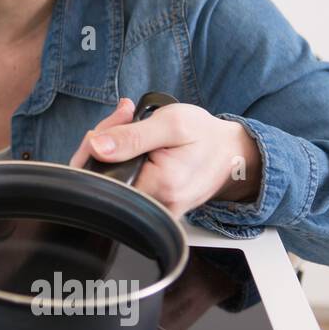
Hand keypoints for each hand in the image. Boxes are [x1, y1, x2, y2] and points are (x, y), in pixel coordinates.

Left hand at [68, 97, 260, 217]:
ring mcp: (154, 211)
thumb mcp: (171, 123)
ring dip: (112, 152)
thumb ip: (132, 136)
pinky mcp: (153, 209)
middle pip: (101, 178)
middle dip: (103, 143)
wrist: (233, 155)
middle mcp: (156, 206)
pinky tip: (133, 145)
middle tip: (125, 118)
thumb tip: (95, 147)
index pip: (100, 173)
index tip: (115, 121)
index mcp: (160, 186)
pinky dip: (122, 163)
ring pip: (109, 182)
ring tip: (131, 127)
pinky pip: (124, 187)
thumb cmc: (206, 137)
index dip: (96, 144)